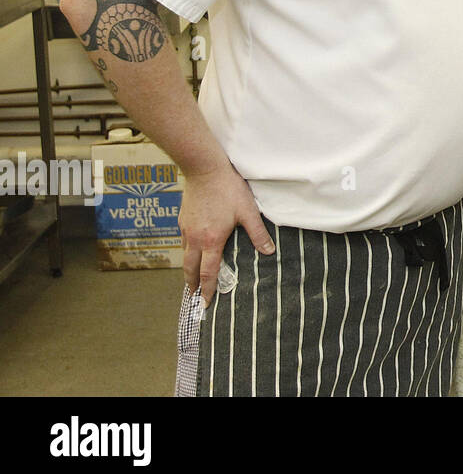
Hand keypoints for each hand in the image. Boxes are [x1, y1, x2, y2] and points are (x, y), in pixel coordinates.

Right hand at [180, 162, 274, 306]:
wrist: (204, 169)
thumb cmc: (228, 189)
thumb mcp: (248, 211)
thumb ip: (258, 233)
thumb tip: (269, 252)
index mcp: (211, 240)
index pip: (207, 273)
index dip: (207, 290)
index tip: (205, 304)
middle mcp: (195, 238)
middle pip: (190, 269)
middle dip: (192, 285)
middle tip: (193, 297)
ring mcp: (186, 228)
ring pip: (185, 255)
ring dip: (188, 269)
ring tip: (192, 277)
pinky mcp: (182, 219)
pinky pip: (183, 241)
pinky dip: (186, 251)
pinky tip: (192, 250)